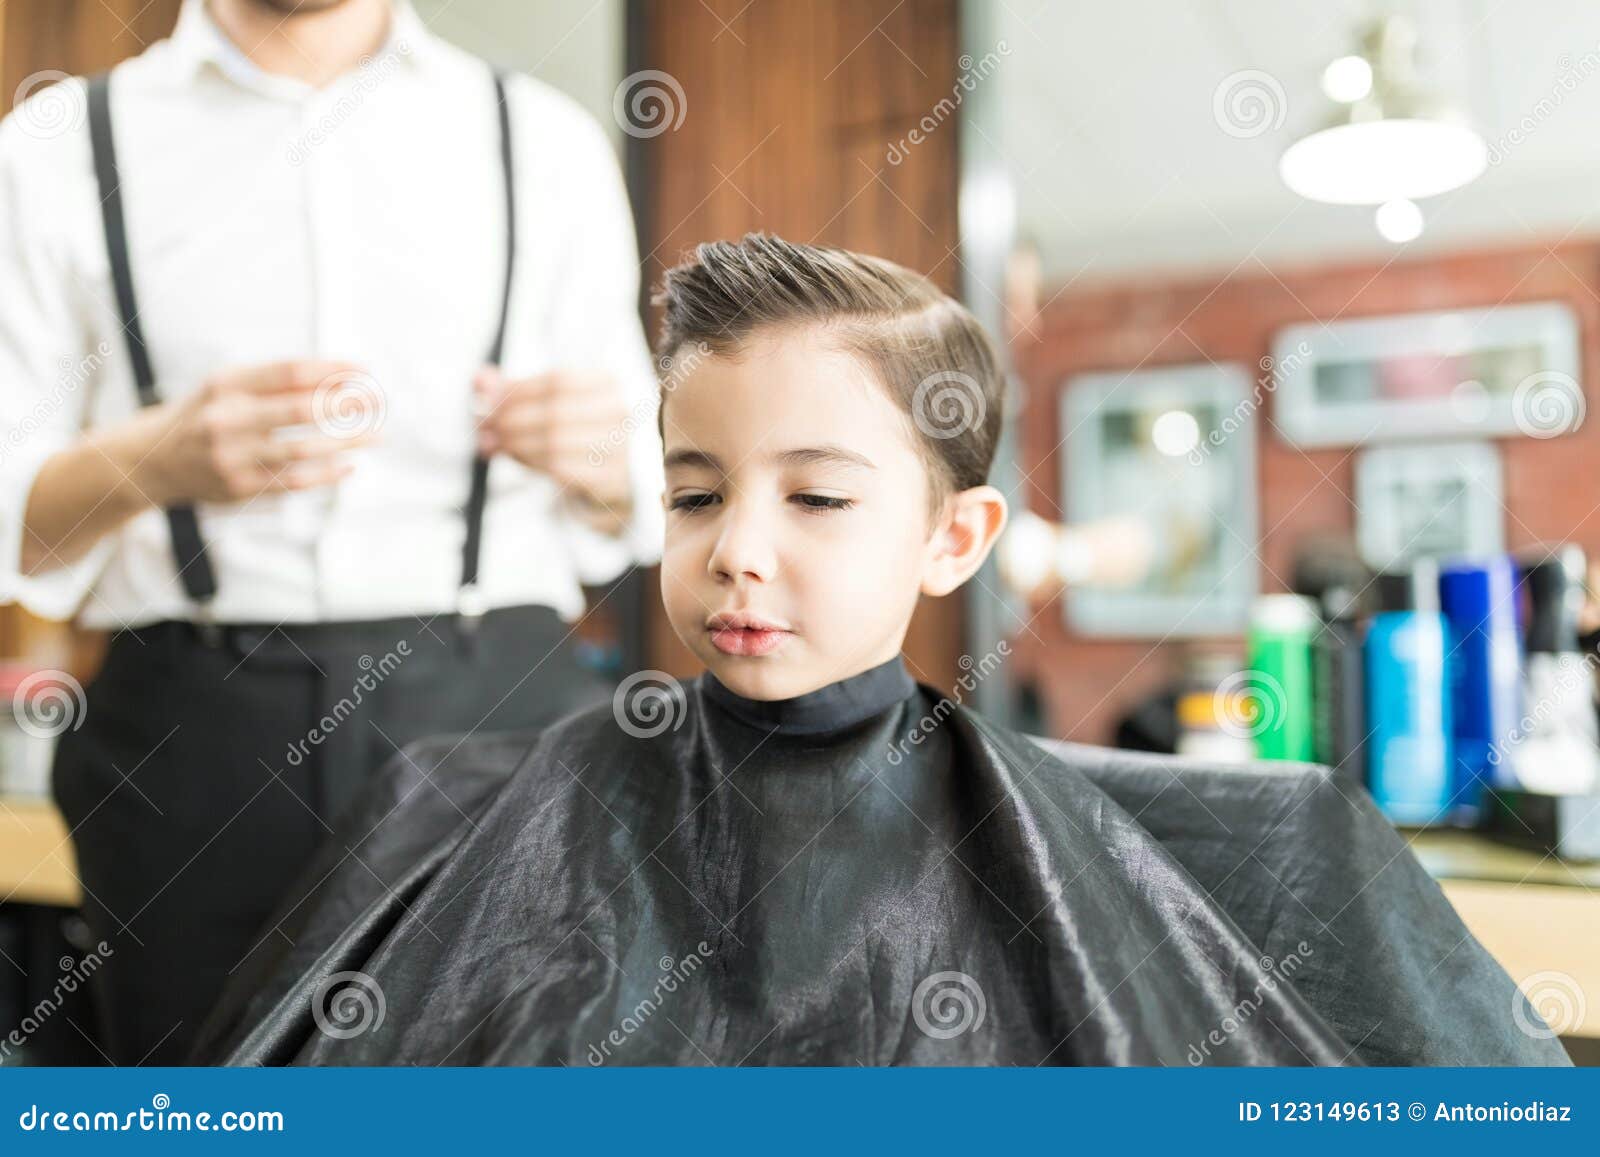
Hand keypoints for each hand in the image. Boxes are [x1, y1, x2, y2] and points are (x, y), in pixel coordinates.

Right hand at [135, 360, 380, 505]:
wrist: (153, 460)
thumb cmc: (205, 415)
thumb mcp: (227, 386)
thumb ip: (274, 382)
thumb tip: (341, 376)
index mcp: (226, 384)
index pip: (291, 372)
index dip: (333, 370)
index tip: (364, 370)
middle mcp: (227, 418)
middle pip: (302, 408)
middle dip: (348, 403)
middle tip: (377, 401)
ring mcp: (232, 456)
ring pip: (303, 449)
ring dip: (347, 441)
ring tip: (376, 435)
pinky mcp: (239, 487)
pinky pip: (294, 482)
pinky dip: (328, 474)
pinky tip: (349, 465)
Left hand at [473, 367, 633, 520]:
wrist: (613, 473)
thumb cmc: (577, 431)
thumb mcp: (549, 403)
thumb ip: (515, 389)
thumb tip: (481, 380)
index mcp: (608, 383)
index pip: (559, 380)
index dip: (518, 390)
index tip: (489, 399)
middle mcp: (619, 412)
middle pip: (556, 411)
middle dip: (512, 419)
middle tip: (487, 427)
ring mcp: (619, 447)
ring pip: (556, 442)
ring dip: (517, 443)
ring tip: (497, 444)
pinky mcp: (611, 479)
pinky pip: (563, 470)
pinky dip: (532, 463)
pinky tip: (519, 458)